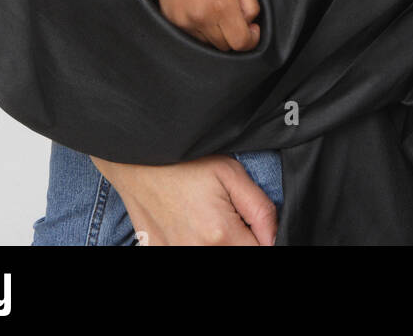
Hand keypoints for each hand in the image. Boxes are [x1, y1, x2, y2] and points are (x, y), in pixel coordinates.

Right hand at [89, 154, 277, 245]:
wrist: (137, 157)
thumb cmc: (184, 160)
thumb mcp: (230, 172)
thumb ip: (260, 210)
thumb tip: (274, 239)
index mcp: (220, 234)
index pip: (259, 253)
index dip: (263, 240)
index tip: (254, 225)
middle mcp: (196, 252)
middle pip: (234, 254)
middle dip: (240, 239)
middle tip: (228, 214)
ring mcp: (174, 254)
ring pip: (211, 256)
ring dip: (217, 241)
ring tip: (206, 217)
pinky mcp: (157, 252)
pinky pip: (185, 252)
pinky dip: (192, 241)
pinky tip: (187, 224)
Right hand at [149, 0, 260, 51]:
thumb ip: (251, 5)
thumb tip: (250, 25)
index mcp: (222, 6)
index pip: (242, 42)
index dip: (252, 39)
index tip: (252, 29)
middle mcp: (201, 18)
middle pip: (225, 47)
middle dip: (234, 35)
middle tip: (235, 15)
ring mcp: (184, 21)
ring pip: (209, 43)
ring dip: (217, 32)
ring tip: (216, 8)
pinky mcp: (173, 20)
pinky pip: (192, 35)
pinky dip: (201, 27)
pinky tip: (201, 7)